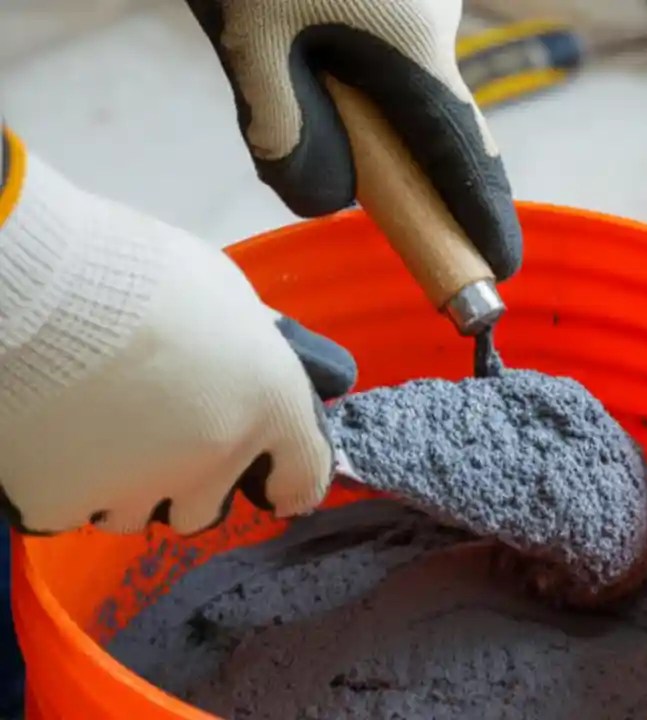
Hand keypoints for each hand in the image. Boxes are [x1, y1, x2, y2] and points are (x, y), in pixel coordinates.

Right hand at [0, 134, 356, 535]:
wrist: (34, 285)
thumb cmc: (137, 271)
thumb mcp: (223, 294)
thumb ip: (251, 347)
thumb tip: (262, 366)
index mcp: (269, 403)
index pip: (306, 475)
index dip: (291, 484)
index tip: (274, 489)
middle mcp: (214, 460)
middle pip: (206, 509)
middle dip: (186, 484)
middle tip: (153, 438)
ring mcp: (137, 490)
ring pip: (133, 515)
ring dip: (123, 486)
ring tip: (93, 431)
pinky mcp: (63, 504)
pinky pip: (67, 508)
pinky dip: (61, 483)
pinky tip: (49, 438)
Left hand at [186, 0, 521, 280]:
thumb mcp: (251, 37)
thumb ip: (285, 130)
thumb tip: (325, 201)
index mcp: (412, 51)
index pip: (461, 158)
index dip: (480, 219)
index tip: (502, 271)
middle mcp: (433, 26)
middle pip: (431, 121)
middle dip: (412, 165)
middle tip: (385, 194)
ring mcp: (422, 2)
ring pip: (399, 79)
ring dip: (361, 101)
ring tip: (287, 66)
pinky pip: (384, 43)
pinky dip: (352, 64)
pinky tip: (296, 32)